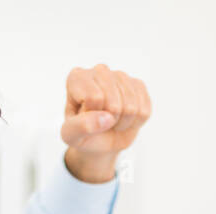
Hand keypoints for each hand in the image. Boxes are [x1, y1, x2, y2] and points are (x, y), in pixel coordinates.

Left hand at [60, 65, 151, 183]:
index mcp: (77, 78)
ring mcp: (121, 76)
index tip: (87, 118)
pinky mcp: (138, 85)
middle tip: (101, 122)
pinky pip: (144, 110)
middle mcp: (99, 71)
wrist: (100, 139)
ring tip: (112, 121)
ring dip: (122, 123)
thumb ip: (81, 127)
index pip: (94, 98)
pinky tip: (125, 117)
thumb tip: (106, 118)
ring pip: (131, 107)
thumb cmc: (82, 133)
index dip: (93, 116)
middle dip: (109, 122)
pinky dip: (135, 122)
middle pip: (114, 104)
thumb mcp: (71, 135)